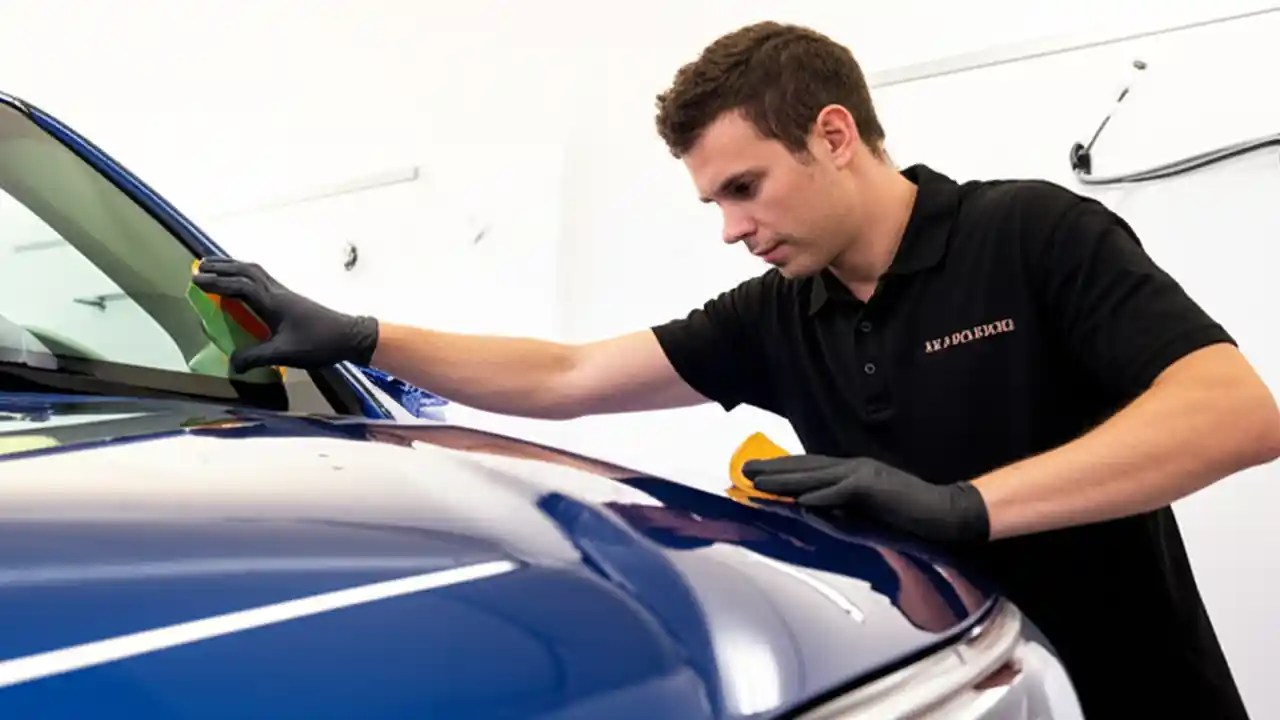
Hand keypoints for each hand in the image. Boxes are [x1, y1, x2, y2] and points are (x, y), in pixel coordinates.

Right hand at [193, 258, 378, 372]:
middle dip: (222, 267)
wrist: (349, 336)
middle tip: (200, 265)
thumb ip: (255, 357)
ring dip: (234, 267)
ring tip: (215, 267)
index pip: (240, 286)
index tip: (195, 280)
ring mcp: (284, 293)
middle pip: (246, 271)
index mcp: (273, 302)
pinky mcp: (290, 299)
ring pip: (255, 272)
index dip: (217, 283)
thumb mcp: (284, 354)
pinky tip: (241, 284)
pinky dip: (246, 275)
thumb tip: (231, 364)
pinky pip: (262, 279)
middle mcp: (277, 292)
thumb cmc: (318, 344)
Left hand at [742, 455, 989, 543]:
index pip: (809, 469)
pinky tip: (800, 501)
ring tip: (759, 482)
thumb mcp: (866, 509)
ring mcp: (863, 475)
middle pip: (805, 466)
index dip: (781, 470)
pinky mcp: (874, 488)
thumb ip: (839, 507)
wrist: (944, 513)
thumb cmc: (906, 514)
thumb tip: (808, 509)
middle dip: (773, 469)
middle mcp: (853, 467)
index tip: (755, 473)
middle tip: (743, 470)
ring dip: (786, 480)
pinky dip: (821, 496)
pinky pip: (842, 492)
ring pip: (816, 476)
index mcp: (851, 471)